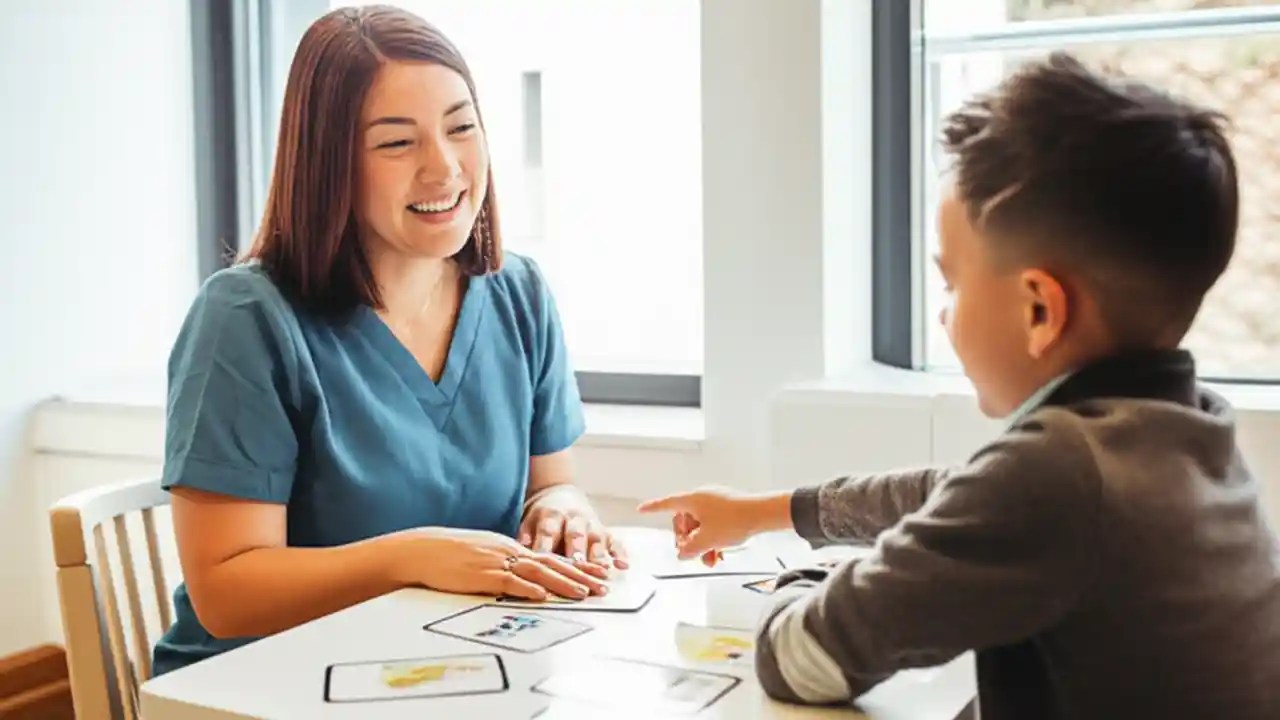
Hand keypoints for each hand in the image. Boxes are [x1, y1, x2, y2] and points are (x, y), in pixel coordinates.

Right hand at [390, 527, 609, 600]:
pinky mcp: (481, 575)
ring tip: (583, 593)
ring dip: (562, 583)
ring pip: (537, 572)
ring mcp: (496, 561)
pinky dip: (527, 589)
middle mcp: (508, 550)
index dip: (577, 564)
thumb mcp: (483, 552)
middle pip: (551, 563)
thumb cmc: (449, 554)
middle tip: (604, 585)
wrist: (421, 550)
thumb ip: (504, 561)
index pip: (550, 555)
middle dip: (580, 575)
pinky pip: (509, 582)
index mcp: (510, 546)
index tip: (598, 571)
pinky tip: (543, 596)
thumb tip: (523, 576)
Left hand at [518, 487, 629, 571]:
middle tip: (577, 566)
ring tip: (603, 571)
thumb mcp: (529, 521)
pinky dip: (620, 552)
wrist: (560, 494)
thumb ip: (525, 536)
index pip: (548, 533)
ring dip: (599, 555)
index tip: (544, 564)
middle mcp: (573, 519)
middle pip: (575, 535)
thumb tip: (518, 551)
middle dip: (577, 551)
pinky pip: (615, 540)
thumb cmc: (542, 516)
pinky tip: (623, 564)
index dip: (546, 548)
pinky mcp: (605, 530)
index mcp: (551, 516)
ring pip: (596, 539)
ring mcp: (591, 524)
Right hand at [637, 487, 790, 562]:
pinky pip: (713, 523)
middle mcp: (701, 497)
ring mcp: (716, 501)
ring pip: (700, 525)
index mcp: (691, 500)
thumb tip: (682, 553)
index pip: (667, 504)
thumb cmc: (733, 521)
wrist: (762, 513)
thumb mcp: (706, 540)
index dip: (653, 508)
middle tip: (692, 555)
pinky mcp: (728, 507)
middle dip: (687, 540)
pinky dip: (712, 538)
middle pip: (684, 520)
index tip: (642, 509)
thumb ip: (689, 549)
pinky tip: (719, 553)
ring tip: (710, 560)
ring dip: (701, 543)